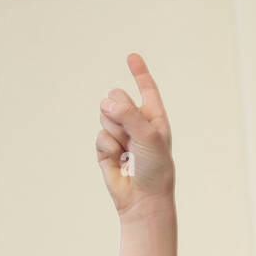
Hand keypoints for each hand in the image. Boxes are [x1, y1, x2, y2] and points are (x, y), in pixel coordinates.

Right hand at [96, 53, 175, 219]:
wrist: (144, 198)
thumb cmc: (155, 168)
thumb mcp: (149, 136)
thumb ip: (128, 114)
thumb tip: (105, 102)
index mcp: (154, 118)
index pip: (147, 89)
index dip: (139, 73)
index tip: (132, 56)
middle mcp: (137, 123)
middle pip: (115, 97)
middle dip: (120, 112)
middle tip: (132, 135)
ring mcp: (120, 134)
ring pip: (104, 115)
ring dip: (116, 133)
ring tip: (128, 151)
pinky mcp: (105, 148)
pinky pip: (99, 135)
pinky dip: (108, 148)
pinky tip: (119, 161)